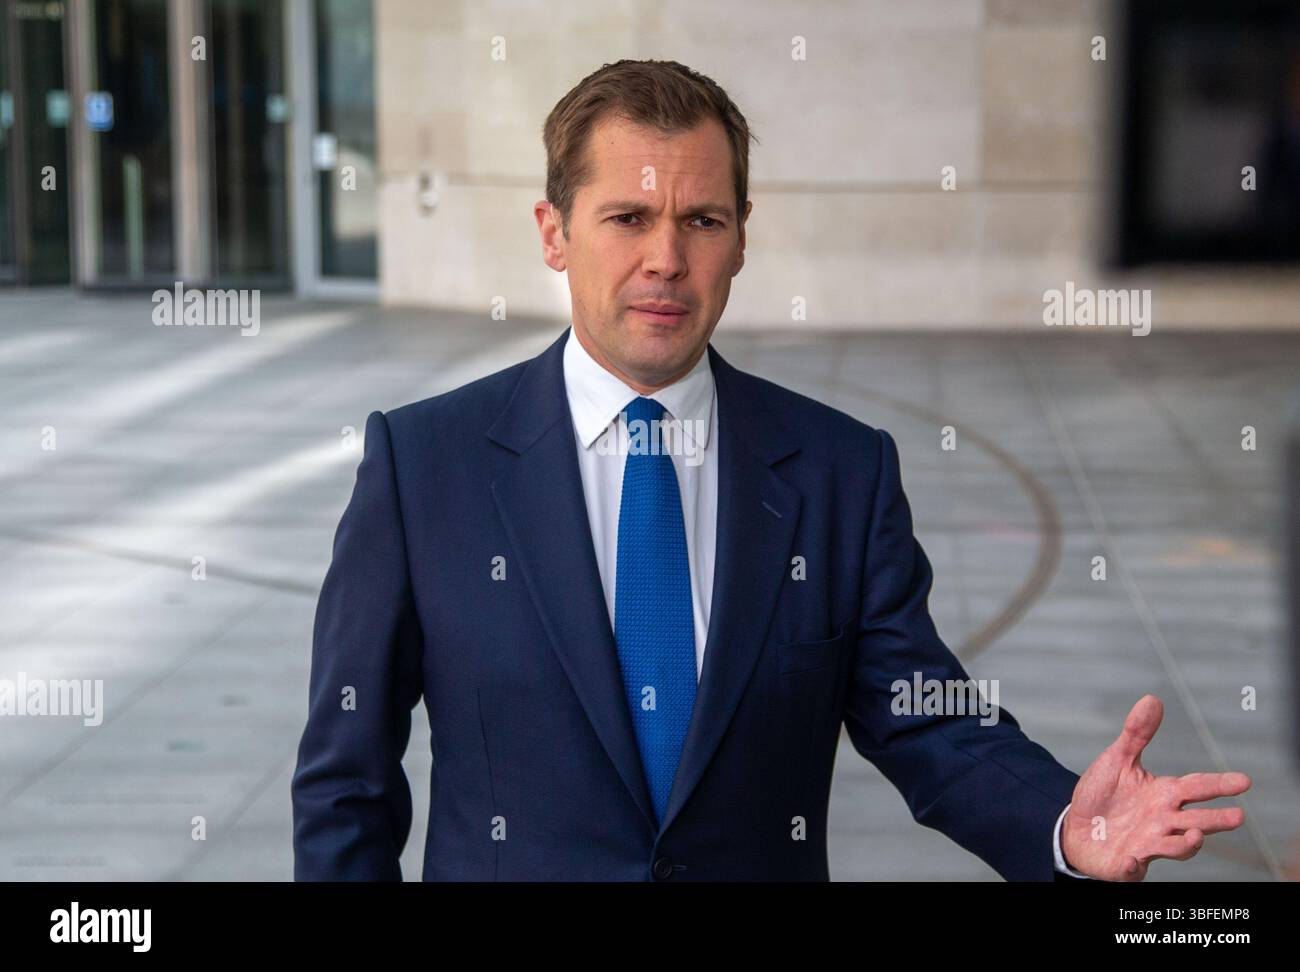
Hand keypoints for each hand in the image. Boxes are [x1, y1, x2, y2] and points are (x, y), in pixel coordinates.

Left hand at [1060, 694, 1250, 880]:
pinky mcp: (1126, 865)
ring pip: (1174, 848)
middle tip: (1237, 816)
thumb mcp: (1117, 760)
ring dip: (1186, 844)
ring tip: (1196, 834)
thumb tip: (1152, 699)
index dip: (1219, 784)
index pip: (1197, 788)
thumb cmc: (1104, 795)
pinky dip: (1134, 866)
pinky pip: (1132, 869)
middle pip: (1196, 821)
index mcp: (1163, 795)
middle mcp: (1162, 821)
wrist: (1076, 827)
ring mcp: (1146, 844)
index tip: (1244, 781)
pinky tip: (1131, 858)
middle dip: (1216, 820)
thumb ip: (1136, 734)